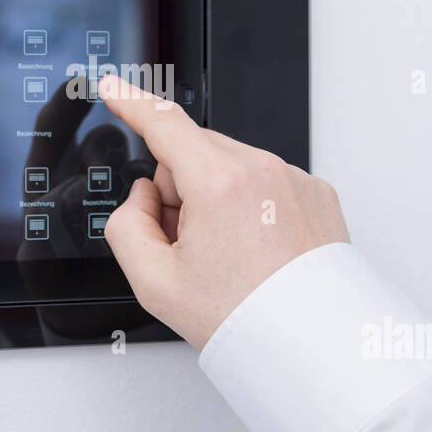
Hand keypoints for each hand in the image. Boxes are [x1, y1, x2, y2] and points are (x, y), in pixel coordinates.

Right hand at [98, 75, 349, 349]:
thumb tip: (143, 198)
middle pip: (195, 154)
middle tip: (190, 246)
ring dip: (218, 198)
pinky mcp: (317, 193)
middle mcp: (264, 170)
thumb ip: (126, 226)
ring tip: (231, 256)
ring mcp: (296, 179)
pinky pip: (267, 183)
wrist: (309, 344)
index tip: (114, 87)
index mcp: (220, 183)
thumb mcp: (154, 283)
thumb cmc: (243, 318)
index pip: (164, 124)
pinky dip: (254, 207)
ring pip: (232, 167)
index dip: (131, 102)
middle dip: (181, 188)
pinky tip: (258, 251)